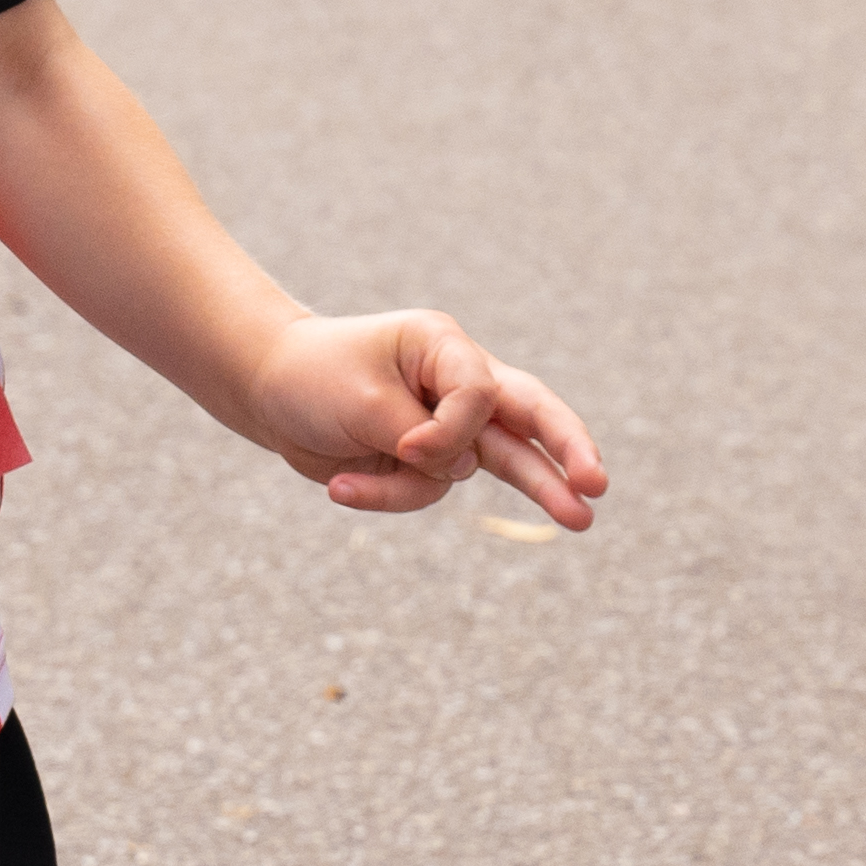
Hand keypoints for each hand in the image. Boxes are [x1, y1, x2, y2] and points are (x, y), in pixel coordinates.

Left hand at [227, 309, 610, 526]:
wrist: (267, 391)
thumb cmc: (313, 377)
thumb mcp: (361, 400)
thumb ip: (418, 437)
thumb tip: (460, 472)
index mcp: (444, 346)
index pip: (480, 392)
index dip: (450, 430)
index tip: (406, 448)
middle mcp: (458, 381)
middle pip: (531, 414)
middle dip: (568, 449)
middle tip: (598, 485)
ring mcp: (449, 424)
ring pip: (504, 461)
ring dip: (535, 490)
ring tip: (583, 520)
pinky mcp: (428, 460)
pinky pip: (426, 491)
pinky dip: (386, 495)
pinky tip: (339, 484)